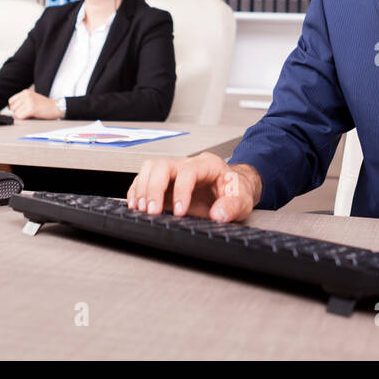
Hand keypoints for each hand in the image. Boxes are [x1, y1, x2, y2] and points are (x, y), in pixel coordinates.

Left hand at [7, 89, 59, 119]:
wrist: (56, 107)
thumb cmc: (45, 105)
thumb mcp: (32, 98)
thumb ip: (22, 101)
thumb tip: (11, 109)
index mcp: (25, 92)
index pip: (11, 101)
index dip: (14, 107)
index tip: (20, 110)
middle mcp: (26, 95)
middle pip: (13, 108)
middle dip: (18, 112)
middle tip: (27, 112)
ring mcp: (29, 101)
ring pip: (16, 113)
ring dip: (22, 115)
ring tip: (31, 113)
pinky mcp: (31, 109)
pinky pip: (20, 116)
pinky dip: (24, 118)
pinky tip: (31, 115)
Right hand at [127, 153, 260, 221]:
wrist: (234, 189)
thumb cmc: (236, 191)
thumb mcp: (242, 200)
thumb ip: (231, 207)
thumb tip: (218, 214)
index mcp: (208, 165)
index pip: (188, 172)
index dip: (180, 191)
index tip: (179, 211)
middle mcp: (188, 164)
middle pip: (163, 165)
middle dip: (154, 188)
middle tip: (152, 211)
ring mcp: (174, 172)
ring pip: (150, 168)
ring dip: (142, 188)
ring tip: (141, 209)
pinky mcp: (165, 182)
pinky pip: (145, 179)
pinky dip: (137, 191)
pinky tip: (136, 205)